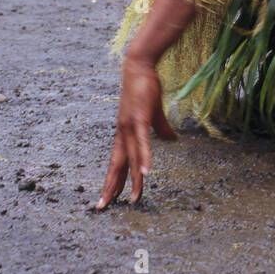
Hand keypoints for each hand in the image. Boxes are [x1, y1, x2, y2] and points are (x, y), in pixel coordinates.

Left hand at [96, 56, 176, 207]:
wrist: (139, 66)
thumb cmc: (145, 87)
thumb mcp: (154, 113)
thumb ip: (161, 128)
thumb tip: (171, 139)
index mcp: (124, 133)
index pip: (116, 162)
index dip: (112, 180)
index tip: (106, 198)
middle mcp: (123, 133)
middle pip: (116, 165)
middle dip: (111, 187)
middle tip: (103, 207)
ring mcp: (129, 127)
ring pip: (131, 159)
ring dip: (133, 179)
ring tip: (134, 199)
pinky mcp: (140, 119)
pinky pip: (142, 143)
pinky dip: (144, 158)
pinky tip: (146, 172)